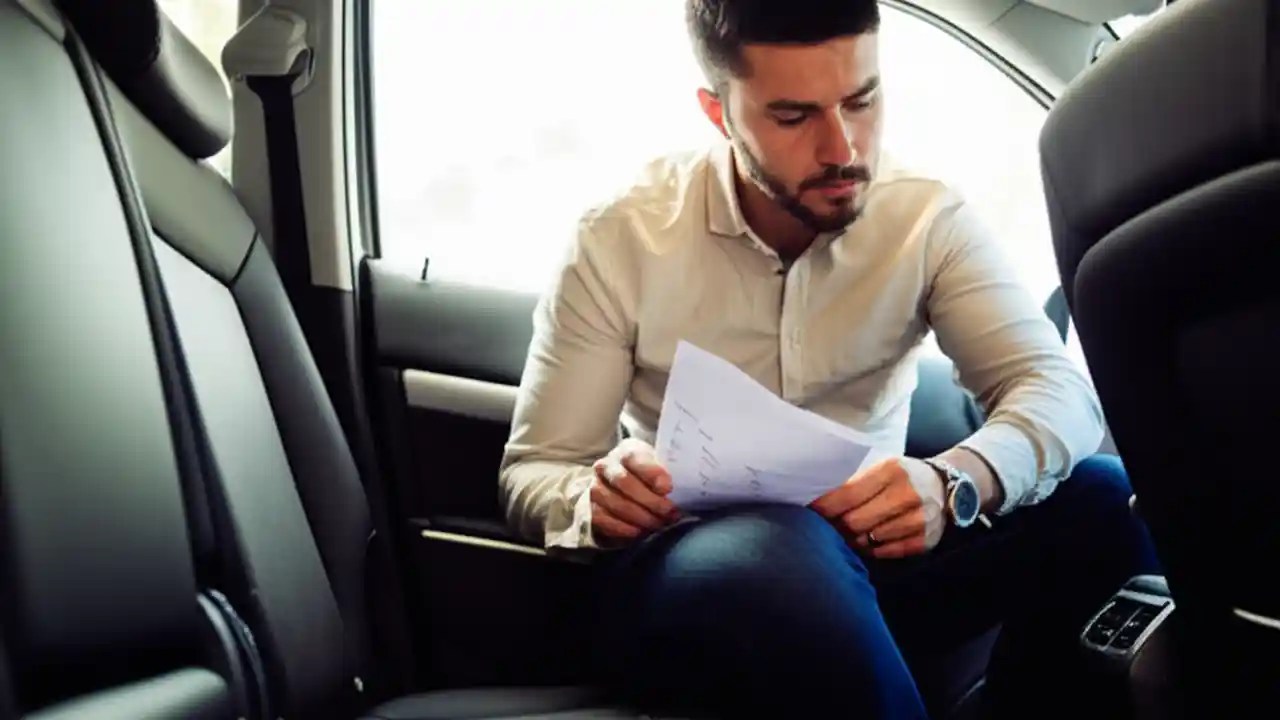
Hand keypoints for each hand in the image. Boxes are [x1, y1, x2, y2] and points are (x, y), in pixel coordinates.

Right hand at [589, 438, 681, 543]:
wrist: (622, 489)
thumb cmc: (649, 478)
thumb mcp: (661, 468)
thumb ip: (671, 472)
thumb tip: (689, 484)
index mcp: (627, 451)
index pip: (635, 458)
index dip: (652, 472)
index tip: (668, 488)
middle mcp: (607, 466)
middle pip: (625, 483)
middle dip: (651, 501)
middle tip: (670, 513)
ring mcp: (596, 487)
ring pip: (616, 503)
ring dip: (641, 518)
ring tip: (659, 524)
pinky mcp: (591, 508)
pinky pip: (605, 520)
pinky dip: (624, 528)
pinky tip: (640, 532)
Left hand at [810, 456, 946, 558]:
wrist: (946, 484)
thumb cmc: (903, 475)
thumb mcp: (883, 467)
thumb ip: (856, 482)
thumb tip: (819, 502)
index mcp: (892, 471)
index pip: (849, 494)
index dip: (825, 507)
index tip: (810, 512)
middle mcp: (908, 494)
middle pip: (856, 521)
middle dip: (837, 526)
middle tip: (826, 527)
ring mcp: (920, 519)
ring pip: (870, 540)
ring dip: (854, 539)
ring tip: (848, 533)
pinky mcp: (926, 540)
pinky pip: (888, 552)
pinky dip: (873, 549)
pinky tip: (869, 540)